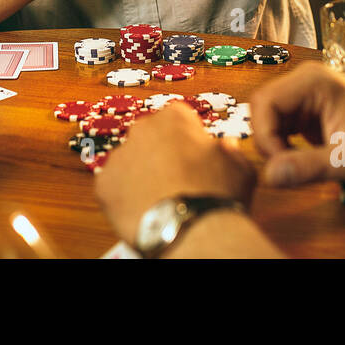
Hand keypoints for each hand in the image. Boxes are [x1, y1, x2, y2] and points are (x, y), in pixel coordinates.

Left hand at [94, 103, 255, 242]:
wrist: (191, 228)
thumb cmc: (217, 194)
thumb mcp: (239, 167)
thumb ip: (230, 152)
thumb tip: (226, 148)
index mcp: (175, 117)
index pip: (178, 120)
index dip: (188, 141)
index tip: (194, 159)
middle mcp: (142, 128)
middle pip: (150, 139)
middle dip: (161, 155)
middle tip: (176, 181)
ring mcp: (119, 155)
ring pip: (130, 163)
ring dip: (141, 176)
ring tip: (161, 200)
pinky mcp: (104, 184)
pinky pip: (114, 187)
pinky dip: (125, 197)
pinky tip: (144, 210)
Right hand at [251, 62, 344, 186]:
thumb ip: (308, 168)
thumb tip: (269, 177)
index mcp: (313, 81)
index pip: (264, 103)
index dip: (264, 137)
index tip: (281, 166)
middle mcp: (305, 80)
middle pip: (261, 109)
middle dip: (268, 141)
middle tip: (288, 168)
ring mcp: (305, 94)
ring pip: (267, 119)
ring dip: (275, 145)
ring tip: (299, 165)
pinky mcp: (306, 110)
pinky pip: (279, 126)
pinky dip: (283, 146)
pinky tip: (302, 160)